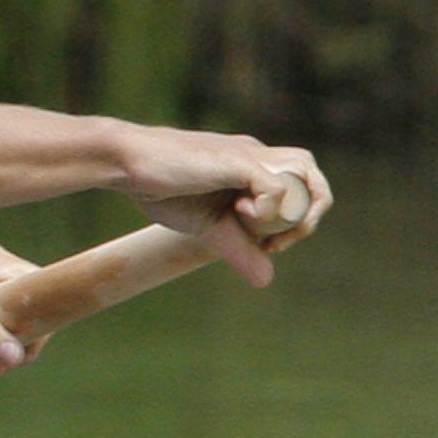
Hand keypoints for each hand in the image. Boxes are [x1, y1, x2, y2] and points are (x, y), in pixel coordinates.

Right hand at [118, 128, 330, 284]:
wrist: (125, 162)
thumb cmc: (160, 188)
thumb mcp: (208, 225)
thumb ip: (238, 247)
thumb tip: (266, 281)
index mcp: (254, 168)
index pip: (300, 189)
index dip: (296, 221)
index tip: (269, 246)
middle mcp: (258, 157)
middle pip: (312, 178)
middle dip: (307, 216)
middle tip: (275, 242)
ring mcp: (250, 156)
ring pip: (305, 174)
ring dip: (296, 210)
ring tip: (268, 229)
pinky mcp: (239, 162)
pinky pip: (277, 187)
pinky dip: (267, 210)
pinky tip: (240, 213)